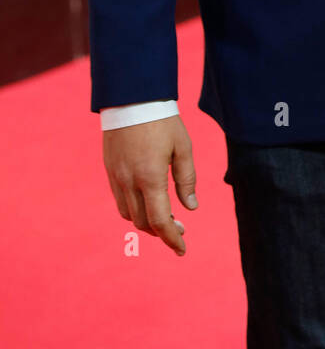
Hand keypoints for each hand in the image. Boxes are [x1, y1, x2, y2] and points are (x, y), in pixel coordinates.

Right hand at [103, 114, 197, 255]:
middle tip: (179, 230)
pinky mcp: (109, 170)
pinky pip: (119, 200)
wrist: (132, 98)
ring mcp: (116, 177)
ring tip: (164, 218)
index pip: (160, 221)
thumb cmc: (163, 120)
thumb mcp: (183, 147)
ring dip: (146, 222)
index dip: (171, 239)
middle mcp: (130, 182)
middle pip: (143, 223)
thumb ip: (187, 179)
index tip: (182, 250)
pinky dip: (133, 209)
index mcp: (150, 178)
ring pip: (128, 214)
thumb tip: (191, 207)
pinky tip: (147, 202)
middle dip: (161, 232)